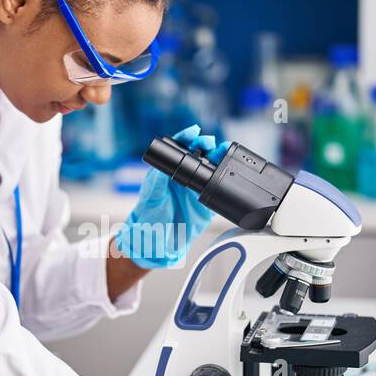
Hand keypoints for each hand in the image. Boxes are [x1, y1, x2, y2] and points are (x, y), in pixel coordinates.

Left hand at [115, 125, 230, 268]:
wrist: (157, 244)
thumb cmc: (147, 219)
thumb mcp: (151, 199)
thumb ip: (156, 184)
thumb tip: (161, 170)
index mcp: (167, 172)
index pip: (178, 148)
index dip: (186, 137)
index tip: (194, 132)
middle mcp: (182, 178)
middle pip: (197, 154)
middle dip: (205, 144)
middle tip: (210, 142)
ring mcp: (195, 189)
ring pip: (209, 167)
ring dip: (217, 157)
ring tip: (222, 151)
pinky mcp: (205, 202)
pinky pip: (217, 187)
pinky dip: (224, 178)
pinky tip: (228, 170)